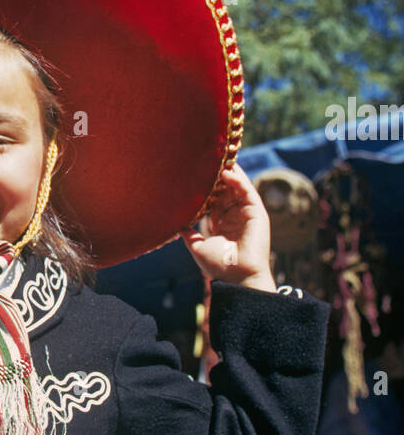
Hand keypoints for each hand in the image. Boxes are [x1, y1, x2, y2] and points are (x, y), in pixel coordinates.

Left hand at [180, 163, 274, 290]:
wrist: (238, 278)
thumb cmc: (220, 267)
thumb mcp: (199, 248)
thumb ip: (189, 234)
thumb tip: (177, 225)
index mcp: (224, 224)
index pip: (215, 199)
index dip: (207, 186)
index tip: (195, 172)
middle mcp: (236, 216)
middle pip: (227, 190)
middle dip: (218, 175)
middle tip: (206, 158)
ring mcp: (247, 214)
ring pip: (238, 187)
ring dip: (228, 172)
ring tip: (217, 157)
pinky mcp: (257, 213)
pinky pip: (247, 192)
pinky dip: (238, 180)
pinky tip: (226, 172)